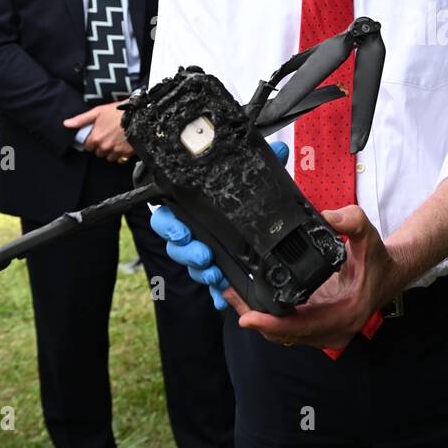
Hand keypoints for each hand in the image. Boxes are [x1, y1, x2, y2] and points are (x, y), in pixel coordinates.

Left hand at [63, 102, 132, 161]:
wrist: (139, 115)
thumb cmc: (118, 112)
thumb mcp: (98, 111)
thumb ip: (81, 120)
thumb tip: (66, 124)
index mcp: (95, 138)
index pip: (88, 146)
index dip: (92, 141)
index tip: (97, 135)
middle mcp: (104, 146)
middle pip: (98, 152)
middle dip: (102, 146)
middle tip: (108, 136)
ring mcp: (116, 151)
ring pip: (109, 156)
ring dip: (111, 151)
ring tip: (116, 140)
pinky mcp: (126, 153)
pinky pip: (120, 157)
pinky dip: (121, 152)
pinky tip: (124, 143)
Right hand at [148, 141, 289, 310]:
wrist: (268, 233)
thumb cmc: (246, 203)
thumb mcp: (253, 183)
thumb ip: (262, 167)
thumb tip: (280, 150)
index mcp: (193, 211)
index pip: (166, 216)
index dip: (168, 225)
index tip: (182, 230)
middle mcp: (194, 234)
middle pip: (175, 246)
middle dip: (187, 252)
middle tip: (205, 254)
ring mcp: (202, 254)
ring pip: (191, 266)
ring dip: (201, 272)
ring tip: (216, 273)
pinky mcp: (216, 272)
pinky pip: (211, 286)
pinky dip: (216, 292)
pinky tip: (223, 297)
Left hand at [237, 204, 399, 351]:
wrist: (388, 275)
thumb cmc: (377, 259)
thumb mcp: (368, 235)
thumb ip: (351, 222)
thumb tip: (326, 216)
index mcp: (345, 314)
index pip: (303, 326)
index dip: (273, 324)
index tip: (248, 317)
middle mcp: (333, 330)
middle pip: (285, 334)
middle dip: (255, 318)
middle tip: (228, 295)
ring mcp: (323, 332)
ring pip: (282, 334)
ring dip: (257, 318)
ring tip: (230, 295)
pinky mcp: (315, 327)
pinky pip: (286, 328)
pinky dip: (266, 317)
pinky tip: (248, 300)